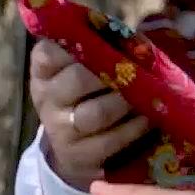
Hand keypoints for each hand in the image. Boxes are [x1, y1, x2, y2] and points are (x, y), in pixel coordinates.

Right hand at [30, 40, 150, 190]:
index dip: (76, 44)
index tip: (103, 41)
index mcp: (43, 73)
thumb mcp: (80, 71)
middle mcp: (46, 100)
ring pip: (97, 112)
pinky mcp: (80, 156)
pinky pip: (112, 139)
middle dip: (112, 71)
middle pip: (77, 80)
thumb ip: (98, 51)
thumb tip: (135, 39)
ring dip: (128, 100)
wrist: (74, 149)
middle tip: (137, 67)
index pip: (48, 53)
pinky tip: (150, 117)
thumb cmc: (86, 96)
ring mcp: (61, 129)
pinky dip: (136, 127)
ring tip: (149, 93)